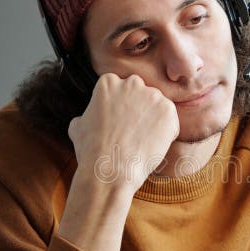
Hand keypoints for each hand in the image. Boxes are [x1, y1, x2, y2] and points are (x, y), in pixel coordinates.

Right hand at [68, 73, 178, 192]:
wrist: (111, 168)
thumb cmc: (92, 151)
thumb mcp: (78, 127)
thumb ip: (86, 115)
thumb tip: (85, 119)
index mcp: (108, 82)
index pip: (121, 89)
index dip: (121, 108)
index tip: (119, 122)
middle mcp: (131, 83)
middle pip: (141, 93)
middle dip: (139, 109)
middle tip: (134, 131)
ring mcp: (152, 95)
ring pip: (157, 106)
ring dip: (154, 121)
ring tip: (142, 141)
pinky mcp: (168, 110)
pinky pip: (171, 120)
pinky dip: (167, 132)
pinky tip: (153, 144)